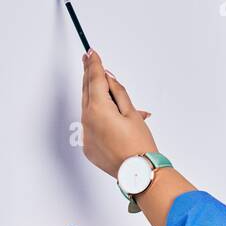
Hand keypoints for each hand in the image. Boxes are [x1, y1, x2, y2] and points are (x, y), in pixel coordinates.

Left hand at [81, 49, 157, 177]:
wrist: (139, 173)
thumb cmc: (140, 144)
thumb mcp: (132, 112)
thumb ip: (118, 92)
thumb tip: (108, 78)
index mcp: (98, 109)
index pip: (94, 79)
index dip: (94, 64)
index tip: (92, 53)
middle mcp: (86, 121)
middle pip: (86, 91)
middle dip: (89, 75)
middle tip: (89, 59)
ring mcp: (85, 135)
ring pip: (88, 108)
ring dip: (96, 97)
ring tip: (107, 89)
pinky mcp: (87, 146)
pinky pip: (91, 125)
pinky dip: (100, 118)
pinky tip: (113, 118)